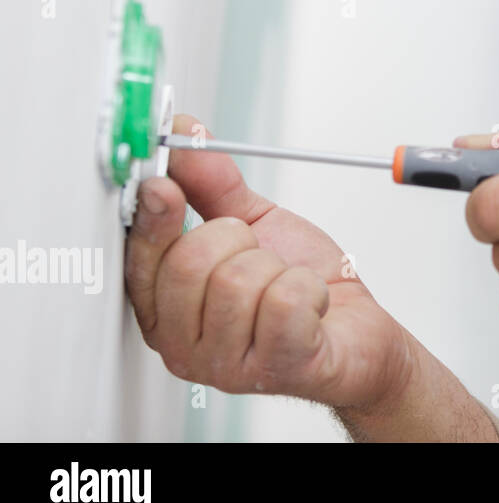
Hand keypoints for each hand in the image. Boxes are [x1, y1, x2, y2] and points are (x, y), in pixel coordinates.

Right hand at [124, 114, 414, 411]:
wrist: (355, 334)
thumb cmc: (300, 286)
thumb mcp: (254, 224)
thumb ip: (210, 183)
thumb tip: (182, 135)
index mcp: (167, 309)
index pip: (139, 259)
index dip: (153, 217)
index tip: (163, 183)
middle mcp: (184, 345)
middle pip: (189, 263)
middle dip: (236, 239)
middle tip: (260, 253)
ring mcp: (227, 366)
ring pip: (239, 280)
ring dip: (277, 268)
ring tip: (286, 283)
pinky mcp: (279, 368)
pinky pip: (285, 302)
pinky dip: (309, 288)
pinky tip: (311, 304)